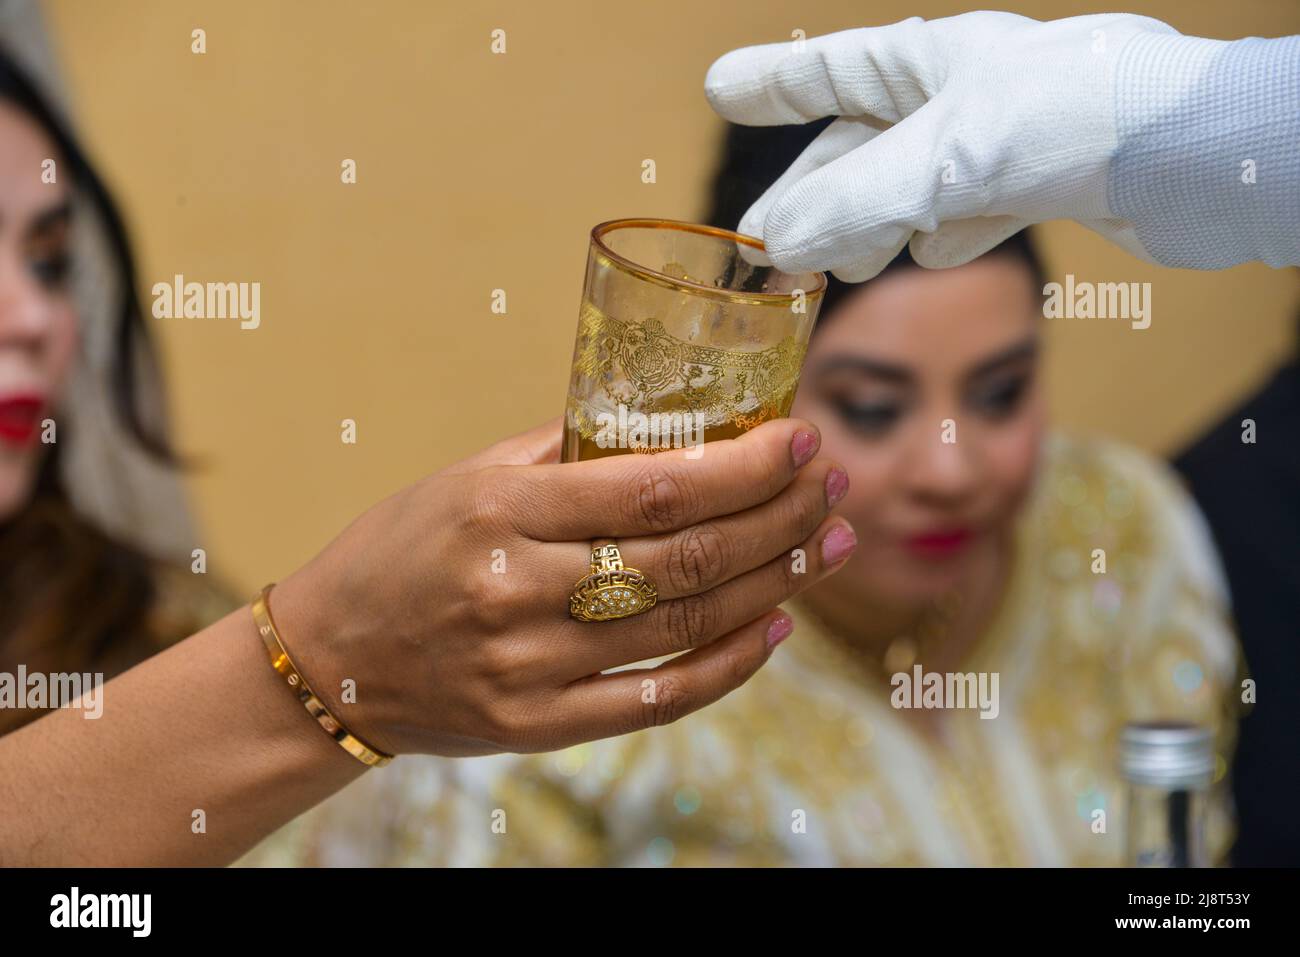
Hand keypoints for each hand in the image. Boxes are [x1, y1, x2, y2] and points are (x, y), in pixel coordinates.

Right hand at [268, 415, 854, 756]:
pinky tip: (775, 627)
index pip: (654, 485)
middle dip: (779, 518)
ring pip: (687, 625)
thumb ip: (561, 451)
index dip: (744, 465)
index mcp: (499, 509)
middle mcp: (517, 588)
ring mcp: (530, 668)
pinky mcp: (538, 727)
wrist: (329, 663)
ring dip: (774, 584)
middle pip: (687, 555)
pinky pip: (659, 698)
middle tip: (830, 490)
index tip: (800, 439)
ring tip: (826, 548)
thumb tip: (668, 423)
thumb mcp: (464, 477)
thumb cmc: (398, 552)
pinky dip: (730, 665)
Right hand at [704, 12, 1191, 278]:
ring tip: (832, 268)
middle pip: (857, 150)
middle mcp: (956, 96)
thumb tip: (779, 249)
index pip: (827, 70)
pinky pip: (965, 212)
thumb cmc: (1070, 119)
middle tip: (762, 248)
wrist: (1192, 154)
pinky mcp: (1035, 183)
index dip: (771, 84)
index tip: (721, 90)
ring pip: (905, 190)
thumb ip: (852, 205)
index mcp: (927, 60)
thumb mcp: (942, 160)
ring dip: (870, 228)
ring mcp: (995, 141)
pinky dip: (946, 236)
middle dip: (811, 198)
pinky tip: (941, 252)